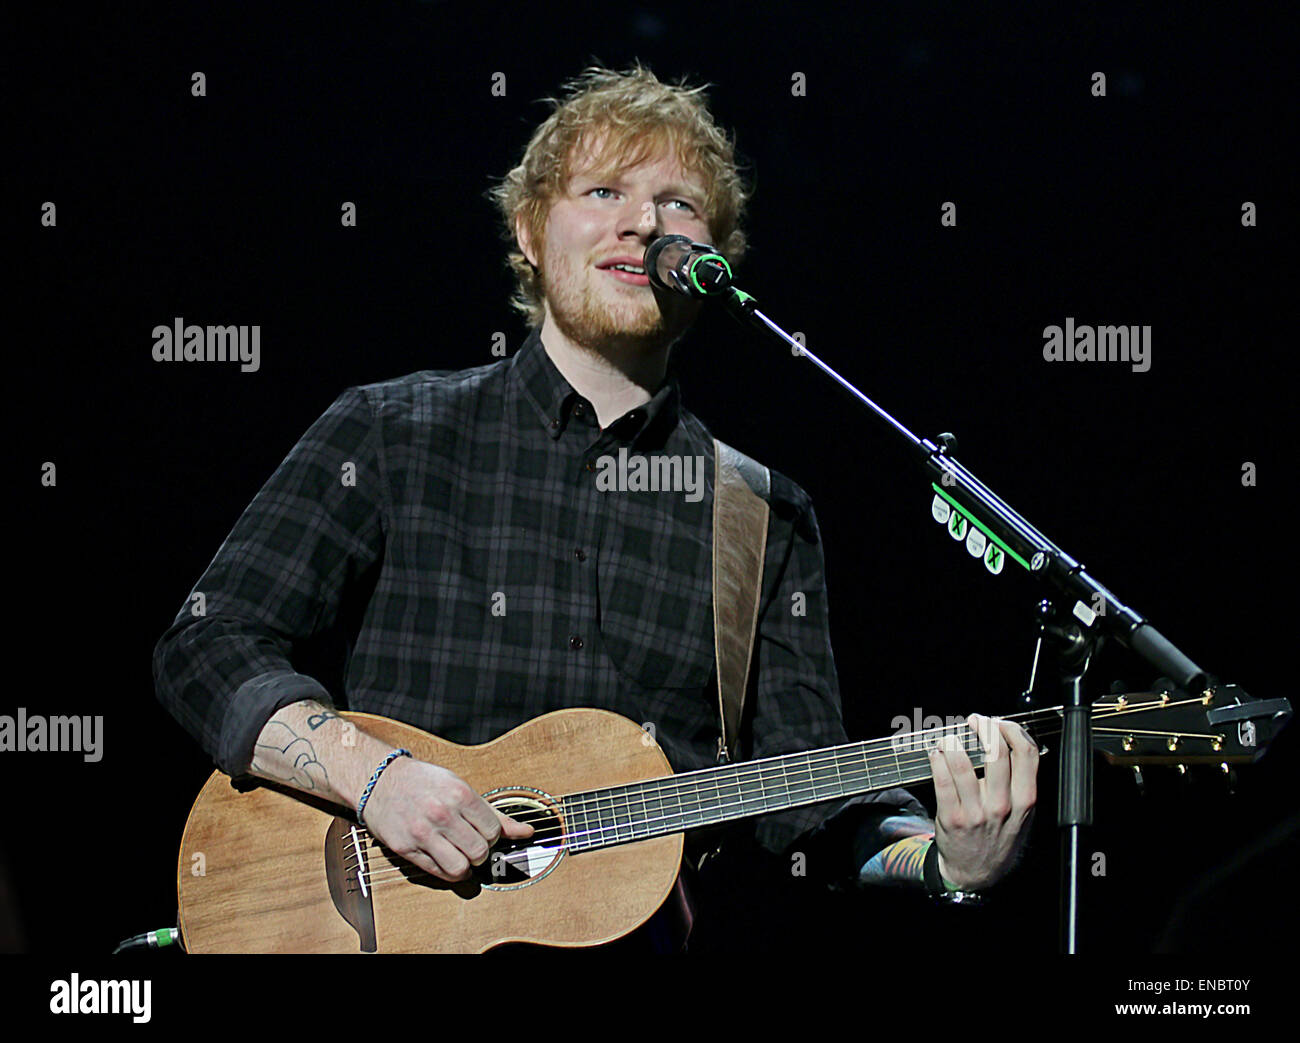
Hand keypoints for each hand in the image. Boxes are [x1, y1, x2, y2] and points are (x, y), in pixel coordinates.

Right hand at [359, 756, 533, 882]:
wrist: (380, 781)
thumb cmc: (425, 783)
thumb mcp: (460, 787)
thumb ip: (494, 813)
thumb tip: (526, 832)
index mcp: (459, 794)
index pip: (493, 831)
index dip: (491, 835)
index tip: (482, 831)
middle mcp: (441, 813)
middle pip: (479, 851)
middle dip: (480, 851)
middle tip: (471, 843)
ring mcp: (422, 832)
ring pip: (460, 867)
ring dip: (464, 865)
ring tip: (459, 853)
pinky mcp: (405, 848)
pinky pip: (437, 872)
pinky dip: (446, 870)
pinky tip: (443, 857)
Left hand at [930, 714, 1037, 890]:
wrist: (978, 872)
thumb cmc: (1000, 835)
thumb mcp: (1024, 814)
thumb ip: (1021, 782)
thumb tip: (1010, 739)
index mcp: (1024, 800)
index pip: (1026, 753)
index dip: (1012, 729)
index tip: (1000, 722)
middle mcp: (1002, 805)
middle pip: (996, 752)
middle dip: (984, 727)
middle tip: (975, 721)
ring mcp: (975, 812)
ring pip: (963, 763)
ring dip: (954, 740)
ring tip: (951, 736)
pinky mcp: (951, 817)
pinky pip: (941, 780)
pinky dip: (937, 759)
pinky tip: (937, 753)